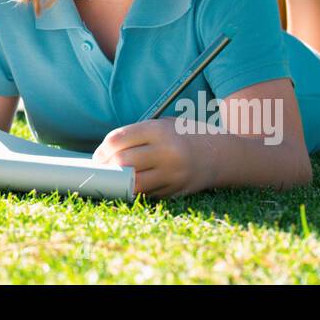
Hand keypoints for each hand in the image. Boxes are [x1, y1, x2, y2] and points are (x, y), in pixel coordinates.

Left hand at [92, 119, 213, 197]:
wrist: (221, 155)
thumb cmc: (185, 136)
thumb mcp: (163, 125)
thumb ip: (137, 135)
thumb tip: (104, 152)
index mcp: (159, 130)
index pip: (118, 139)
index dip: (102, 149)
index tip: (98, 156)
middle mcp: (166, 151)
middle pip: (122, 161)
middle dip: (106, 166)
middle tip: (101, 169)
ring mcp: (172, 173)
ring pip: (133, 182)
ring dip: (119, 182)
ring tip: (113, 178)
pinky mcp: (176, 190)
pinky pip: (147, 193)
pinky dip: (136, 190)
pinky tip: (131, 185)